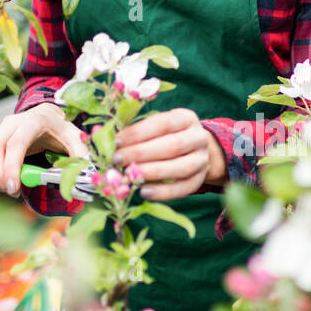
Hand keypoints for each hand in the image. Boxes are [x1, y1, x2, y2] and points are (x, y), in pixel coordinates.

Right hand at [0, 101, 87, 196]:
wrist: (48, 117)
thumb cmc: (61, 131)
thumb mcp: (77, 140)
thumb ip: (81, 156)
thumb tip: (84, 175)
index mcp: (35, 120)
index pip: (16, 143)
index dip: (12, 167)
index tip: (14, 188)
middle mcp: (12, 121)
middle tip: (11, 191)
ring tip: (3, 187)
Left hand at [112, 108, 227, 199]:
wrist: (194, 151)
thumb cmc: (166, 136)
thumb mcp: (156, 127)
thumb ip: (137, 132)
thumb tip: (108, 140)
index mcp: (186, 118)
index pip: (163, 123)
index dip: (138, 133)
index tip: (116, 141)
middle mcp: (199, 137)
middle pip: (172, 146)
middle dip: (141, 154)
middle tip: (117, 160)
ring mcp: (202, 160)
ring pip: (180, 167)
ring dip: (152, 172)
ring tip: (129, 176)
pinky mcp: (200, 179)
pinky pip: (183, 188)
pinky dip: (163, 192)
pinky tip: (144, 192)